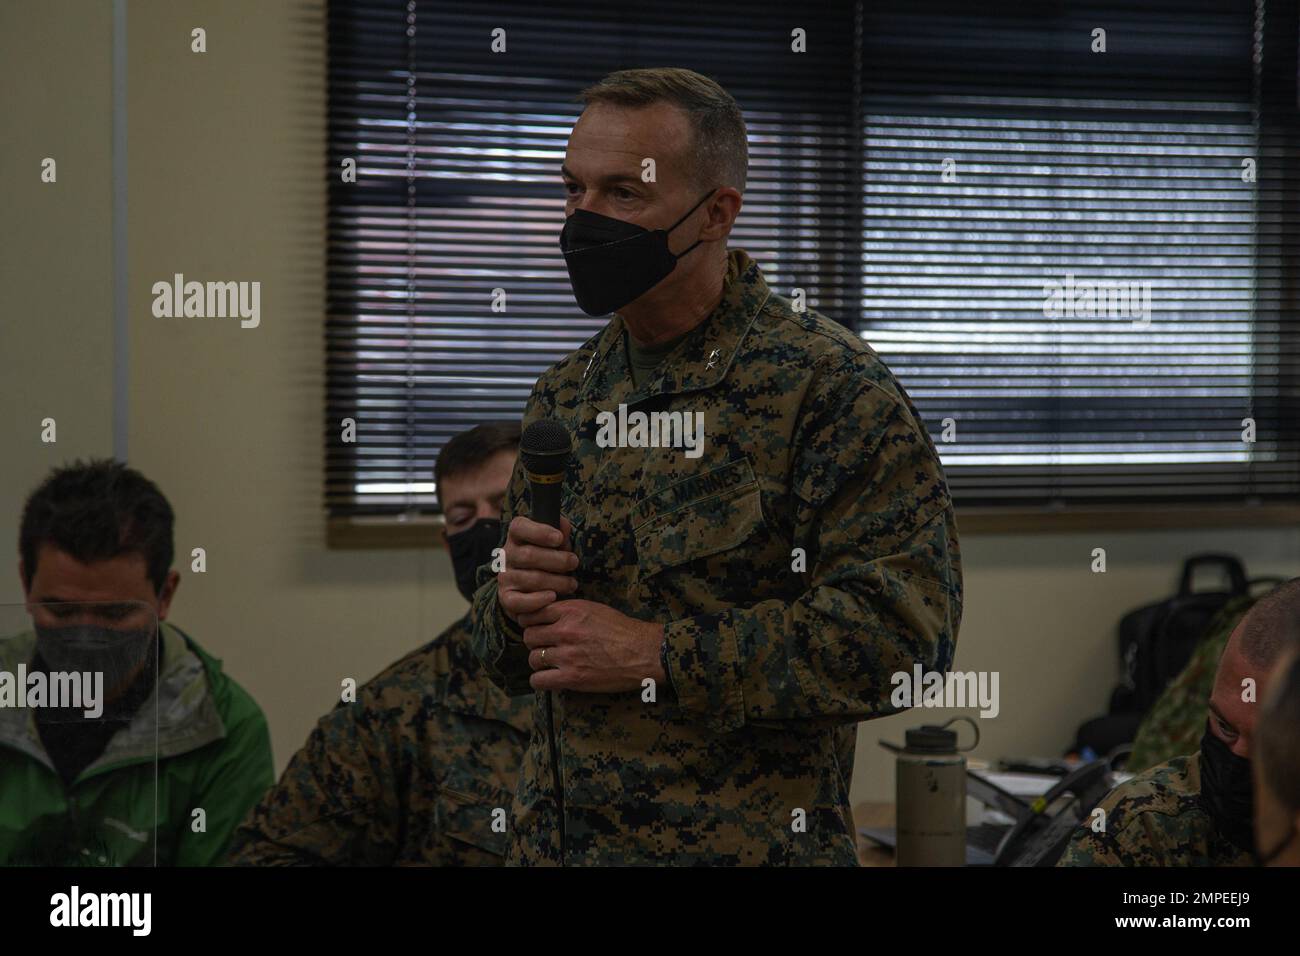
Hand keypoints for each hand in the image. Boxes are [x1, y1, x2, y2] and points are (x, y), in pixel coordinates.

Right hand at [497, 514, 578, 624]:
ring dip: (556, 582)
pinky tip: (553, 597)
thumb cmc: (548, 559)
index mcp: (517, 536)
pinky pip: (519, 601)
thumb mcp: (555, 543)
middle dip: (557, 560)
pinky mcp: (506, 598)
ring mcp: (505, 577)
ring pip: (531, 579)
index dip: (540, 532)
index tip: (559, 538)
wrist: (532, 588)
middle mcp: (507, 554)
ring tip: (572, 584)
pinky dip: (538, 600)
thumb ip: (560, 533)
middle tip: (574, 563)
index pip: (520, 527)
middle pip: (529, 555)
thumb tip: (563, 525)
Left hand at [518, 599, 664, 692]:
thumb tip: (546, 616)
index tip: (539, 628)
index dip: (532, 622)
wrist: (644, 652)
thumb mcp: (594, 609)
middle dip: (535, 642)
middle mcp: (566, 631)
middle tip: (546, 647)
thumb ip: (569, 611)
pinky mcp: (572, 678)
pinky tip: (550, 678)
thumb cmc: (623, 630)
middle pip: (529, 636)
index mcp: (571, 610)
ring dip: (540, 661)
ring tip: (551, 663)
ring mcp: (568, 655)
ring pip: (533, 658)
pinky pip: (539, 680)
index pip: (532, 614)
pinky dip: (541, 680)